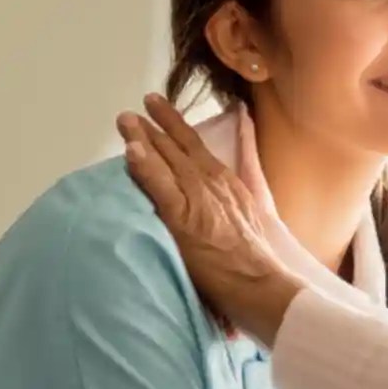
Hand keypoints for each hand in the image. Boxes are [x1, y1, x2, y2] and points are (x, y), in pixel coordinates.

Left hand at [115, 94, 303, 345]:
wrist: (261, 282)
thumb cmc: (256, 261)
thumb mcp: (256, 214)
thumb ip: (241, 191)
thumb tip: (233, 187)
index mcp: (229, 184)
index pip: (198, 148)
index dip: (177, 127)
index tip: (159, 109)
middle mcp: (214, 183)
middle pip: (181, 147)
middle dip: (157, 125)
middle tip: (138, 106)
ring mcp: (198, 198)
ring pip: (167, 160)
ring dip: (144, 137)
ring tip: (126, 119)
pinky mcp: (183, 217)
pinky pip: (158, 186)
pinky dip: (144, 166)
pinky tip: (130, 150)